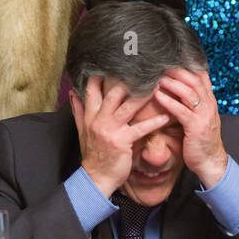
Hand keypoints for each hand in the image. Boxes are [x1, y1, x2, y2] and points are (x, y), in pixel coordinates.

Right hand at [71, 75, 171, 196]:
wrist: (96, 178)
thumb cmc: (94, 154)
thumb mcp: (83, 130)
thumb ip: (79, 110)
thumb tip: (73, 92)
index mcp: (90, 115)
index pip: (93, 89)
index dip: (102, 73)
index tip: (114, 60)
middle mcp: (99, 119)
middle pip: (112, 93)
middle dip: (128, 79)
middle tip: (144, 68)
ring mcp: (110, 130)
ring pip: (127, 107)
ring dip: (143, 95)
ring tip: (158, 85)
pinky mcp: (122, 142)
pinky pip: (140, 129)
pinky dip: (153, 122)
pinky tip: (165, 116)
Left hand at [153, 68, 228, 187]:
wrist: (211, 161)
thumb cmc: (200, 139)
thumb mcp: (199, 116)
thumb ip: (192, 102)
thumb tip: (177, 88)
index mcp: (210, 100)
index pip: (201, 75)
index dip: (187, 64)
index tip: (171, 58)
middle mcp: (209, 104)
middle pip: (194, 80)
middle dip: (177, 70)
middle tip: (160, 64)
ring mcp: (204, 115)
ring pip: (189, 92)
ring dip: (172, 83)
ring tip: (157, 77)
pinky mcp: (196, 127)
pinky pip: (181, 110)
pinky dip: (169, 101)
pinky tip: (157, 95)